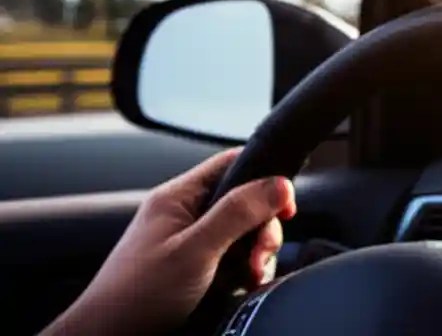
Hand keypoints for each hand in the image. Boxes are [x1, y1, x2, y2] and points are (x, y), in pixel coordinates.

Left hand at [43, 149, 296, 335]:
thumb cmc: (136, 296)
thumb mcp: (194, 250)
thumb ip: (237, 214)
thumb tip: (280, 184)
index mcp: (179, 197)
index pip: (233, 163)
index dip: (266, 178)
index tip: (285, 206)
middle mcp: (187, 215)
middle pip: (246, 204)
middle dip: (262, 230)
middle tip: (258, 256)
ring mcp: (191, 243)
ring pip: (244, 236)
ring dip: (255, 257)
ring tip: (247, 279)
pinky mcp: (196, 270)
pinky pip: (234, 261)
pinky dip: (244, 274)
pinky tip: (240, 288)